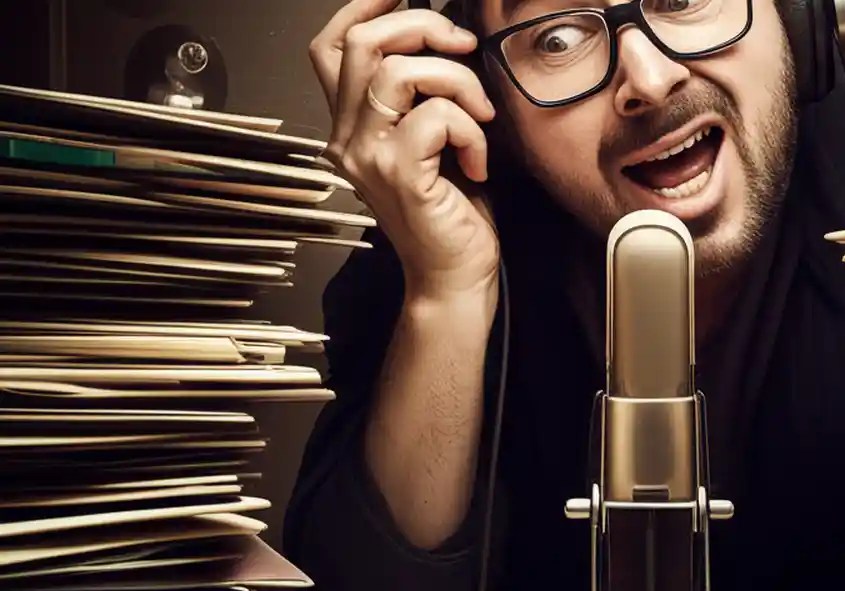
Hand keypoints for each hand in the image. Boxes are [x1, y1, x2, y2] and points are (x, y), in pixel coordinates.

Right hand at [311, 0, 499, 300]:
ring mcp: (367, 157)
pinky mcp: (399, 177)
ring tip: (480, 115)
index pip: (332, 46)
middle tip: (464, 48)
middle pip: (366, 43)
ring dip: (457, 81)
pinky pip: (436, 117)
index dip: (367, 8)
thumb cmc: (452, 212)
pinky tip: (478, 159)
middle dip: (424, 27)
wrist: (453, 278)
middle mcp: (346, 138)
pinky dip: (470, 128)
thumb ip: (422, 96)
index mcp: (350, 126)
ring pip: (400, 73)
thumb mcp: (431, 141)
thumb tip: (445, 36)